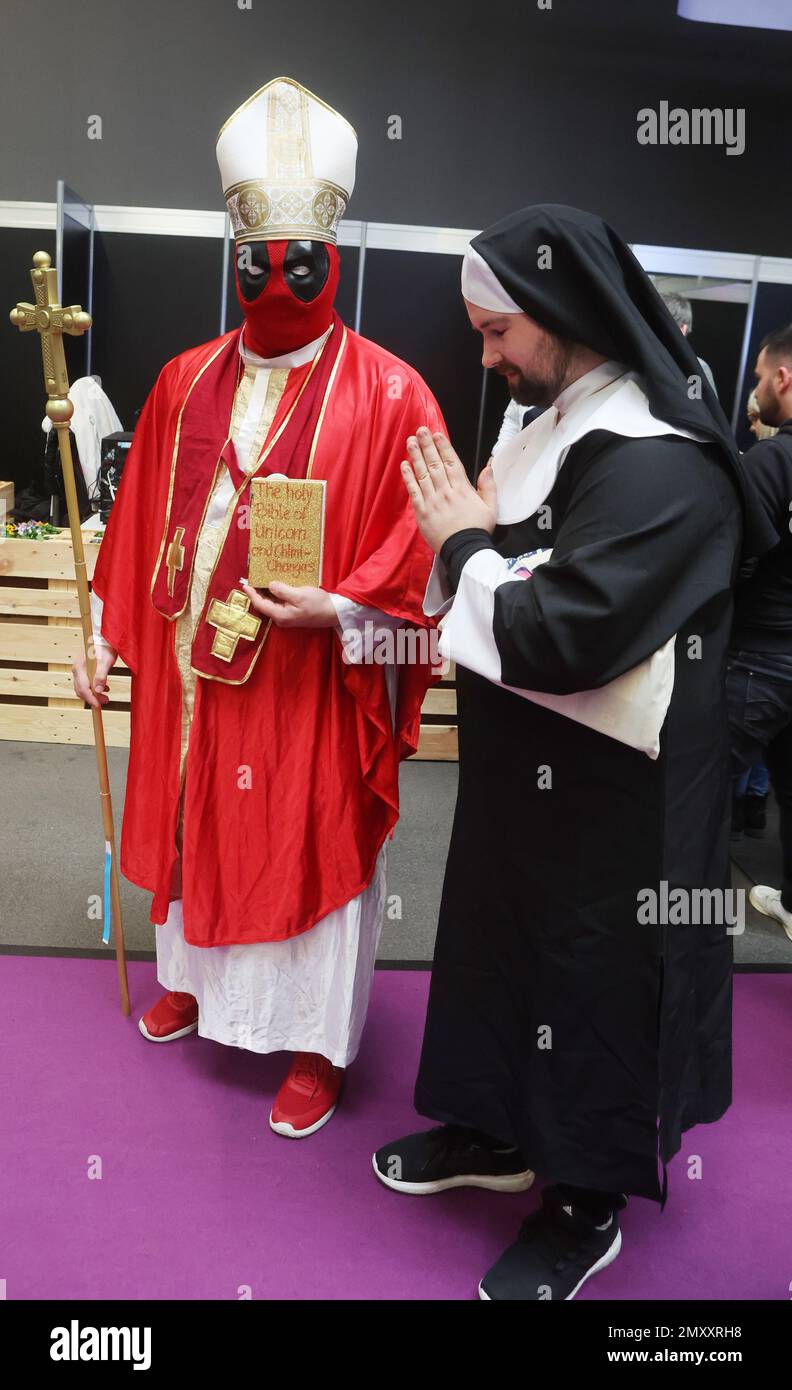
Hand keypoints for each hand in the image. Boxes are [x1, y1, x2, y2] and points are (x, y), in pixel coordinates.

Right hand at [73, 642, 116, 707]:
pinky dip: (94, 688)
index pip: (83, 688)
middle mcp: (77, 669)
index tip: (99, 706)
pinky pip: (86, 683)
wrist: (105, 637)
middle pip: (81, 690)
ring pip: (83, 687)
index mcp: (80, 668)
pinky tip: (105, 688)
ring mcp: (80, 669)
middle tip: (106, 701)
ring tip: (106, 696)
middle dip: (93, 698)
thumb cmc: (105, 647)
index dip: (91, 699)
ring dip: (94, 694)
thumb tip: (98, 690)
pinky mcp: (84, 669)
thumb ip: (101, 676)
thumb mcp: (105, 662)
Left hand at [238, 578, 337, 627]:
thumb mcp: (300, 595)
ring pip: (271, 603)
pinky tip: (276, 585)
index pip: (260, 604)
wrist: (334, 612)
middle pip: (264, 605)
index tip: (245, 583)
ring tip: (262, 580)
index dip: (252, 594)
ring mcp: (287, 617)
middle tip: (253, 579)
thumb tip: (270, 585)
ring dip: (266, 592)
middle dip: (257, 592)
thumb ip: (283, 591)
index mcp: (281, 615)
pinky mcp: (293, 613)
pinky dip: (275, 594)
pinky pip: (279, 603)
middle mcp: (281, 618)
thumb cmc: (318, 604)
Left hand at [401, 427, 497, 552]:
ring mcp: (432, 501)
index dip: (443, 447)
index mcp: (463, 489)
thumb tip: (489, 466)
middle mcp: (446, 492)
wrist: (464, 550)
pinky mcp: (422, 512)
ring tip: (410, 442)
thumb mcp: (491, 507)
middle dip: (427, 446)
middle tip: (420, 430)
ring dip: (416, 456)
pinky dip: (408, 477)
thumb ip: (489, 486)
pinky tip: (404, 465)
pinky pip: (413, 491)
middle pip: (435, 464)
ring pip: (422, 474)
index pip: (452, 462)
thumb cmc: (478, 530)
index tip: (436, 434)